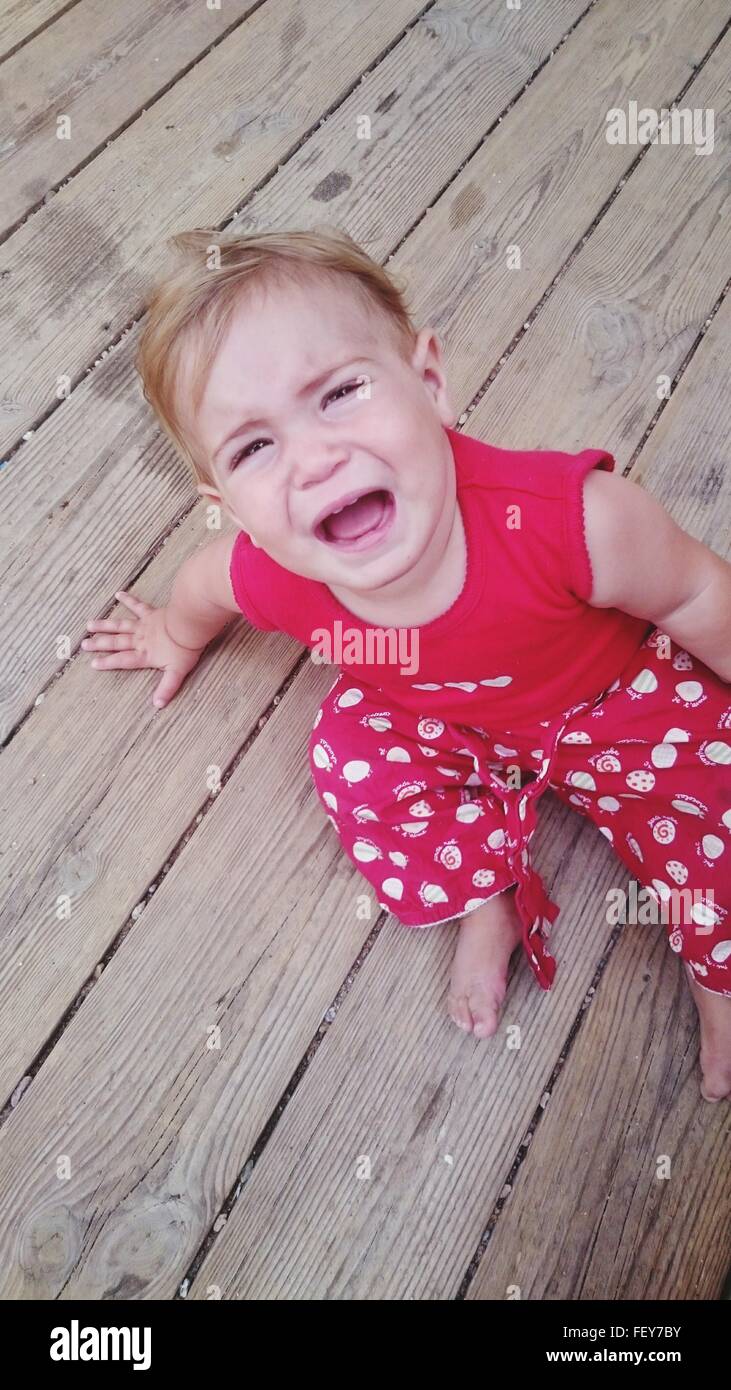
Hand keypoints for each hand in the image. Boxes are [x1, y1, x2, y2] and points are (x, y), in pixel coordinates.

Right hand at [82, 590, 205, 708]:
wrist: (190, 626)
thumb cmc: (184, 650)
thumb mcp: (177, 673)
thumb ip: (166, 689)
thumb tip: (158, 705)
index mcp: (144, 655)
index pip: (123, 660)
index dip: (108, 663)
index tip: (93, 664)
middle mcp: (140, 640)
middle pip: (116, 643)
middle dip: (99, 644)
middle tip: (84, 644)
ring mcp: (144, 625)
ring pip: (120, 626)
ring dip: (105, 626)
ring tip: (89, 625)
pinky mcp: (151, 613)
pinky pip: (137, 606)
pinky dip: (128, 600)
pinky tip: (118, 595)